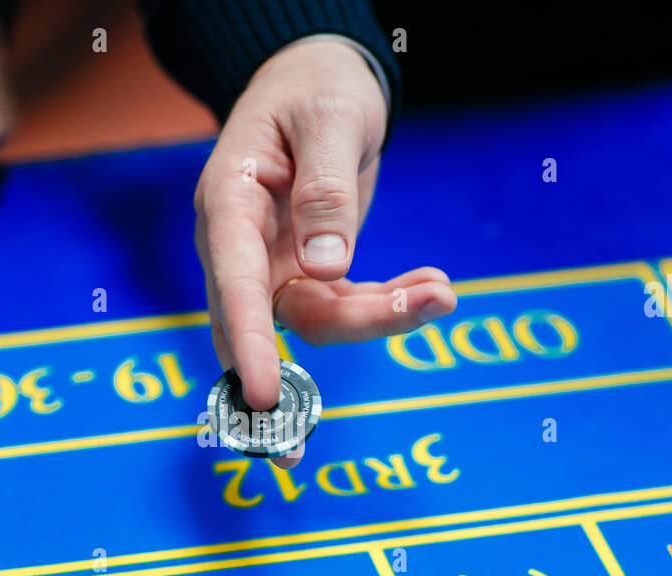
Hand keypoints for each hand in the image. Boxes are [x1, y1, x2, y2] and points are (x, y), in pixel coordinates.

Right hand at [193, 40, 455, 468]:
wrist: (314, 82)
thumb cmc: (312, 89)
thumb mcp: (328, 121)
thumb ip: (326, 191)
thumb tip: (327, 268)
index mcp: (229, 204)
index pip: (235, 284)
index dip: (248, 343)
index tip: (264, 396)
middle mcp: (241, 247)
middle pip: (282, 315)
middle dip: (352, 328)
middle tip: (427, 307)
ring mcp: (273, 266)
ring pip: (319, 320)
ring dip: (384, 316)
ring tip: (442, 289)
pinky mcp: (306, 272)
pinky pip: (344, 306)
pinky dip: (388, 305)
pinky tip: (432, 286)